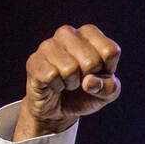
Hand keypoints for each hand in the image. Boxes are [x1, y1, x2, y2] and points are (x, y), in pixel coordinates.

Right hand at [13, 23, 120, 140]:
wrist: (58, 110)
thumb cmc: (84, 94)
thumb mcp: (106, 94)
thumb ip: (109, 87)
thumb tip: (89, 82)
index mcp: (89, 35)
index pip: (111, 50)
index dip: (108, 70)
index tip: (99, 73)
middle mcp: (68, 33)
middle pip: (92, 61)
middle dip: (89, 79)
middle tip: (80, 80)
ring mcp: (48, 45)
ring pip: (70, 69)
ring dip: (71, 84)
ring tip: (66, 82)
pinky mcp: (34, 60)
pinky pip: (52, 76)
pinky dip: (56, 87)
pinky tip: (54, 84)